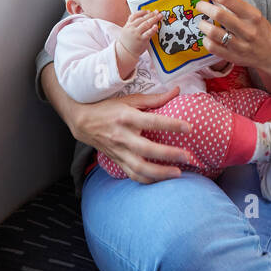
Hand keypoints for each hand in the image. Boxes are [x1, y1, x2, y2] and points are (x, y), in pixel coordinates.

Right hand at [67, 84, 196, 183]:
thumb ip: (154, 99)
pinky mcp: (116, 161)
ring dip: (160, 173)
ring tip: (178, 173)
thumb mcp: (129, 99)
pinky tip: (162, 180)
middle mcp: (122, 136)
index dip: (171, 125)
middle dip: (168, 155)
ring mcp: (118, 151)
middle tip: (187, 156)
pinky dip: (148, 180)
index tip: (188, 128)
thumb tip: (177, 91)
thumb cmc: (107, 107)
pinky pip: (132, 175)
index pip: (152, 122)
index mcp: (127, 117)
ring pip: (139, 168)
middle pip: (147, 149)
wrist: (81, 121)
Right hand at [117, 9, 160, 58]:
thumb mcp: (126, 31)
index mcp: (128, 25)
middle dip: (151, 14)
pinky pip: (148, 33)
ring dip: (154, 19)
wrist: (125, 53)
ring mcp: (136, 34)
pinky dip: (153, 29)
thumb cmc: (128, 42)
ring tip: (159, 16)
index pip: (134, 16)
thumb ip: (133, 24)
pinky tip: (156, 26)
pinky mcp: (141, 40)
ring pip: (146, 24)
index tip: (148, 11)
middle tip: (157, 12)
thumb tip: (144, 17)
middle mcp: (131, 28)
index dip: (142, 12)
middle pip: (142, 19)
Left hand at [193, 0, 270, 74]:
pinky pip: (212, 47)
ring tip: (202, 23)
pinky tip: (207, 37)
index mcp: (252, 15)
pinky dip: (206, 40)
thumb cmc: (260, 31)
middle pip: (218, 14)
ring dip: (202, 25)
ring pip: (212, 32)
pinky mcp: (233, 57)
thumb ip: (237, 7)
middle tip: (199, 6)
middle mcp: (247, 30)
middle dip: (203, 7)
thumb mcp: (254, 15)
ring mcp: (240, 45)